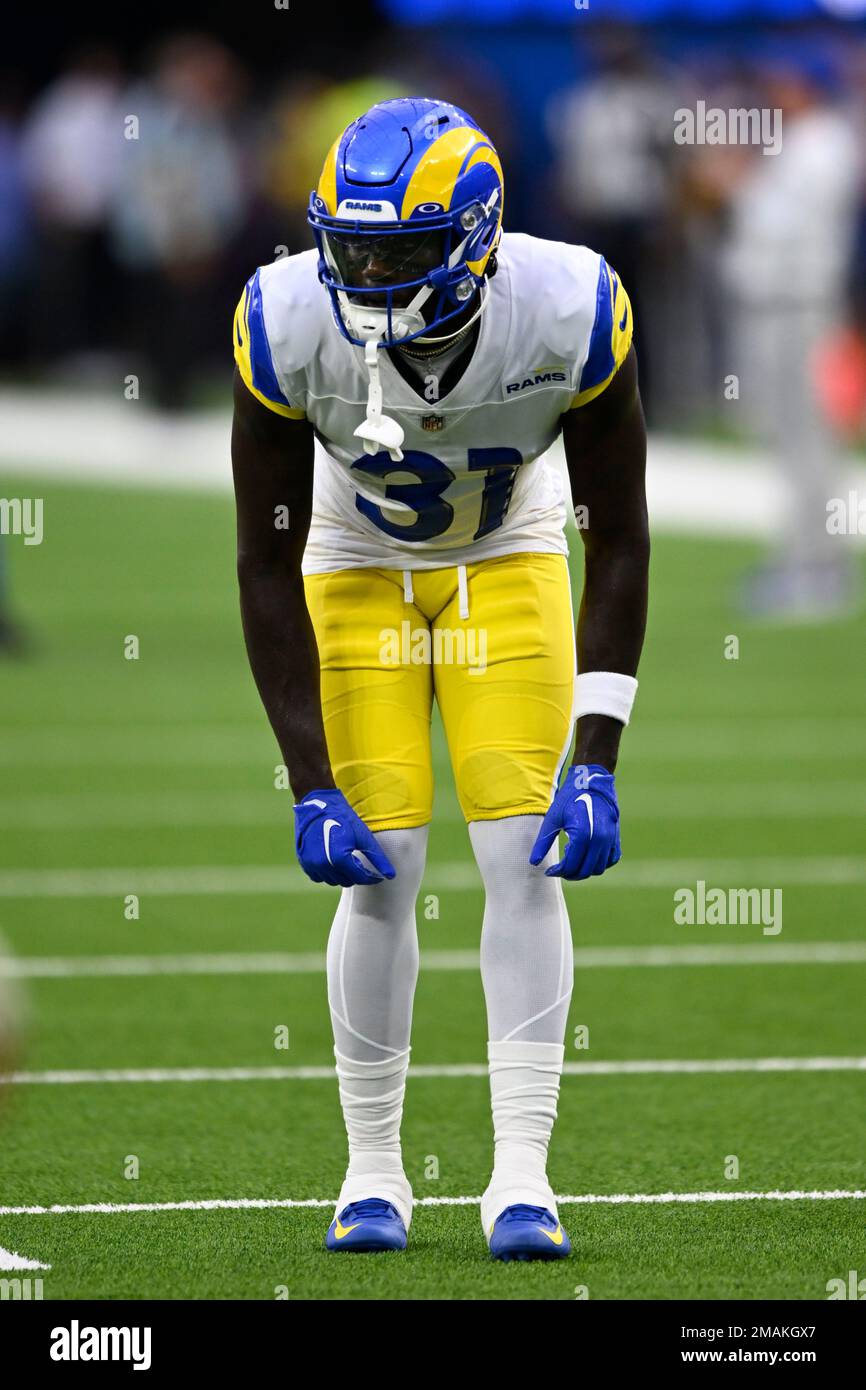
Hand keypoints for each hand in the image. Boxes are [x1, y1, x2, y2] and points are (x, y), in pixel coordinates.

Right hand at [293, 789, 395, 886]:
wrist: (316, 804)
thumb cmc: (342, 817)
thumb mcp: (363, 836)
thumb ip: (378, 858)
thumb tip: (390, 875)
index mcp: (340, 858)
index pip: (360, 878)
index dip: (371, 878)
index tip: (377, 876)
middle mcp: (324, 865)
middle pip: (347, 881)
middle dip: (356, 875)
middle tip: (359, 862)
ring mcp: (311, 864)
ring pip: (332, 881)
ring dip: (341, 874)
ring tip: (346, 860)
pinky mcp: (304, 862)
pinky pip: (318, 877)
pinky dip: (327, 873)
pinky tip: (332, 861)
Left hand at [529, 764, 620, 879]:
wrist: (591, 782)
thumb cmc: (569, 799)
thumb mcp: (552, 819)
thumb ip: (542, 843)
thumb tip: (533, 863)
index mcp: (582, 835)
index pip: (570, 865)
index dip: (558, 872)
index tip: (549, 871)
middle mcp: (599, 840)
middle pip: (585, 871)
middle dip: (570, 874)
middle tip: (560, 870)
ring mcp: (610, 839)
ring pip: (598, 868)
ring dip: (585, 870)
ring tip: (573, 861)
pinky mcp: (616, 837)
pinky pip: (611, 860)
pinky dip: (600, 864)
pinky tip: (588, 858)